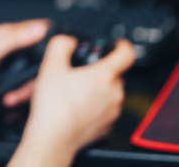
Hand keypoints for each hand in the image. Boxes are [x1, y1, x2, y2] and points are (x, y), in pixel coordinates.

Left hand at [0, 20, 48, 106]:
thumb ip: (16, 39)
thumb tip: (40, 28)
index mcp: (7, 35)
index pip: (37, 31)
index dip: (51, 38)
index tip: (60, 48)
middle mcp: (9, 50)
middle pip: (39, 56)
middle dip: (43, 69)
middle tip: (41, 78)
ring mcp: (7, 69)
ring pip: (32, 75)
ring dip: (30, 86)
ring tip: (19, 92)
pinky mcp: (3, 85)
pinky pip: (20, 90)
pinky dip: (21, 95)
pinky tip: (13, 99)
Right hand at [10, 37, 134, 165]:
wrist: (52, 138)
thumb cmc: (54, 106)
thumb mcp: (51, 64)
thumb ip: (62, 44)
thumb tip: (68, 40)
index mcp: (104, 75)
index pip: (127, 53)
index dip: (123, 44)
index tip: (119, 44)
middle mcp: (114, 94)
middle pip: (116, 74)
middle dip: (101, 70)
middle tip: (82, 72)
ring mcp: (112, 112)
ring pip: (111, 93)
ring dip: (98, 89)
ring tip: (76, 91)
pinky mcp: (106, 127)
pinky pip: (105, 110)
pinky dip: (95, 106)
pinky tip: (77, 107)